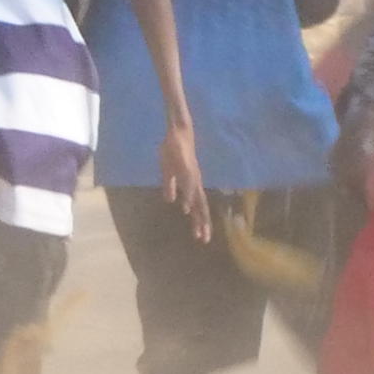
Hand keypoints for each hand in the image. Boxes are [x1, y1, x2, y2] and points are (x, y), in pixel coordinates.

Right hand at [159, 116, 208, 241]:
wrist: (178, 133)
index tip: (201, 237)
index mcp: (192, 184)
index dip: (200, 221)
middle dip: (202, 223)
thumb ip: (170, 185)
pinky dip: (188, 199)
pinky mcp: (186, 169)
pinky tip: (186, 208)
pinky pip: (188, 187)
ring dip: (199, 216)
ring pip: (197, 200)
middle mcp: (195, 183)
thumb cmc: (174, 150)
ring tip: (199, 230)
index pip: (197, 206)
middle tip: (204, 240)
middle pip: (201, 207)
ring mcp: (192, 177)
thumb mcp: (169, 171)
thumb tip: (171, 201)